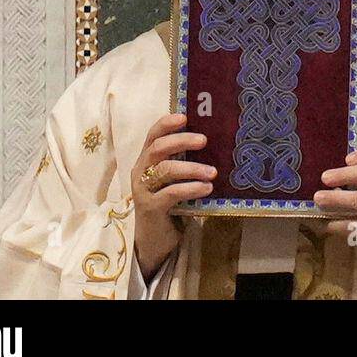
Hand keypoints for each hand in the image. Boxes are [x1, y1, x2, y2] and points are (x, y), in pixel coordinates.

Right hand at [131, 113, 215, 280]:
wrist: (155, 239)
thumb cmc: (170, 203)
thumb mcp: (175, 179)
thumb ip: (185, 161)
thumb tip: (215, 143)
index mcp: (146, 160)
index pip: (152, 135)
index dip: (166, 124)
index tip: (185, 117)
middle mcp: (141, 171)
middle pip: (157, 148)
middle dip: (181, 141)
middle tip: (204, 140)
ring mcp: (143, 190)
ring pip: (165, 170)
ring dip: (192, 168)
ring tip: (213, 172)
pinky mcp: (150, 208)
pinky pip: (171, 193)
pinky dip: (191, 188)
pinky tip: (207, 188)